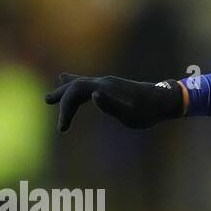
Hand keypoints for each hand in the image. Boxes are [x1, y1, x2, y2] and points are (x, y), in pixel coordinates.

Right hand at [45, 73, 184, 131]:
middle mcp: (103, 82)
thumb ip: (111, 105)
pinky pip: (88, 86)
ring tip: (51, 96)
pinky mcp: (112, 88)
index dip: (66, 109)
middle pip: (74, 85)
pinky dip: (76, 89)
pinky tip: (77, 93)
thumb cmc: (148, 111)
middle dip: (61, 96)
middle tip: (46, 102)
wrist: (163, 100)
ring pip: (80, 84)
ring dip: (65, 90)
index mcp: (104, 87)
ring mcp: (107, 84)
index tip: (62, 128)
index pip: (76, 93)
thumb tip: (93, 95)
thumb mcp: (131, 113)